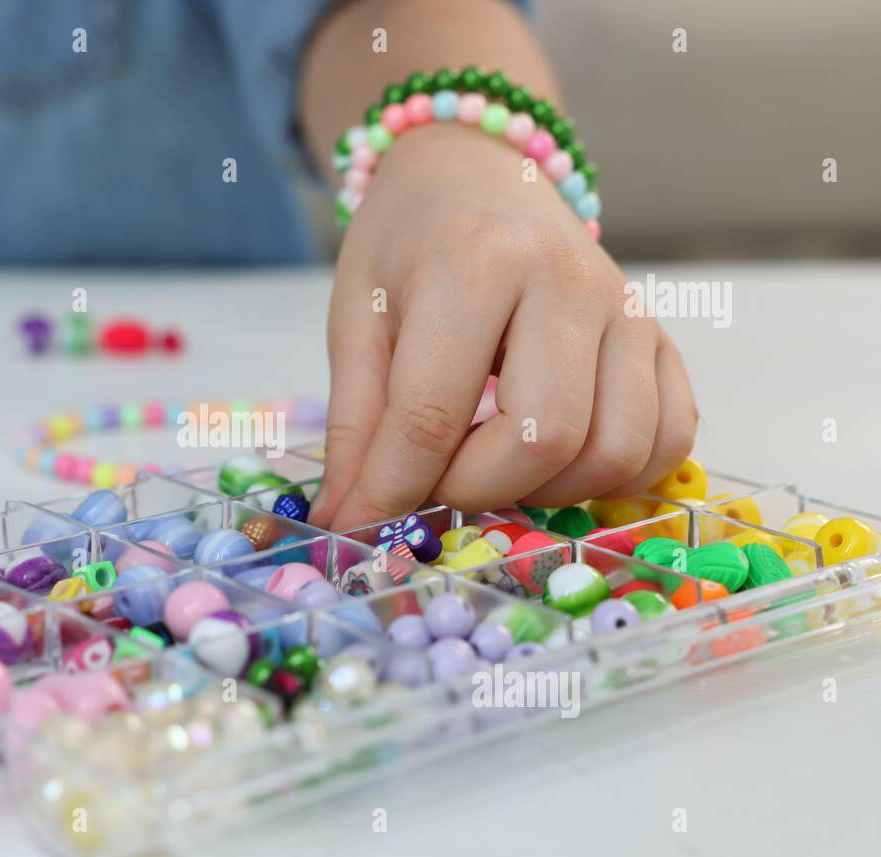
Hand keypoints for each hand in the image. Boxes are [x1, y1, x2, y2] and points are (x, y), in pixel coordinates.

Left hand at [311, 123, 697, 531]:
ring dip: (547, 490)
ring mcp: (627, 310)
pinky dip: (615, 475)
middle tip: (438, 473)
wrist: (477, 173)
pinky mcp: (661, 337)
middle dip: (478, 488)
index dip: (394, 489)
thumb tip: (346, 521)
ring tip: (496, 462)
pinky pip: (669, 438)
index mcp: (475, 266)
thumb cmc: (407, 246)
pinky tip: (559, 460)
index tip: (361, 525)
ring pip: (615, 450)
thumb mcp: (357, 319)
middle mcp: (567, 283)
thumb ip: (355, 424)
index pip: (434, 413)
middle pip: (543, 440)